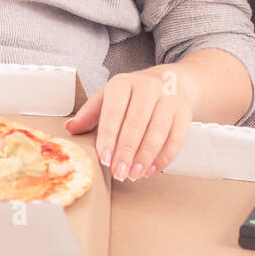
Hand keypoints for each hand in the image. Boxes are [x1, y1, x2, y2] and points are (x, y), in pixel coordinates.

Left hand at [63, 65, 196, 180]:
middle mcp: (148, 88)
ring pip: (158, 131)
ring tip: (134, 174)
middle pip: (137, 123)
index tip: (105, 158)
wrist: (174, 81)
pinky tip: (151, 169)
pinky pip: (176, 138)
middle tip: (118, 172)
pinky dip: (163, 157)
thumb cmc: (135, 94)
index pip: (114, 111)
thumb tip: (70, 128)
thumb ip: (90, 113)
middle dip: (126, 151)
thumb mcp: (110, 96)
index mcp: (124, 83)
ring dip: (145, 156)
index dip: (109, 136)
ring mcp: (169, 100)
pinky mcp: (184, 113)